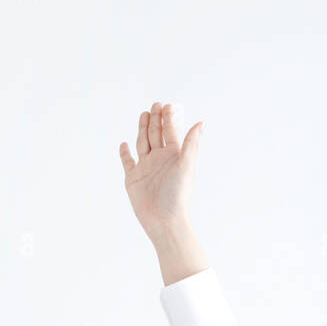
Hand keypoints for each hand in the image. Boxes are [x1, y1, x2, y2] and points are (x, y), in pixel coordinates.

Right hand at [119, 102, 203, 244]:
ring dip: (143, 129)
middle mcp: (159, 160)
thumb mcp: (186, 165)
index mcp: (173, 156)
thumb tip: (201, 122)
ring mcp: (145, 168)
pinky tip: (125, 144)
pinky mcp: (133, 178)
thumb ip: (191, 143)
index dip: (168, 118)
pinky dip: (125, 153)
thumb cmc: (178, 195)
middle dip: (155, 120)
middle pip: (156, 134)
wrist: (164, 220)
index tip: (167, 105)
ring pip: (142, 143)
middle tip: (155, 105)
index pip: (170, 132)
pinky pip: (127, 162)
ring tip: (143, 115)